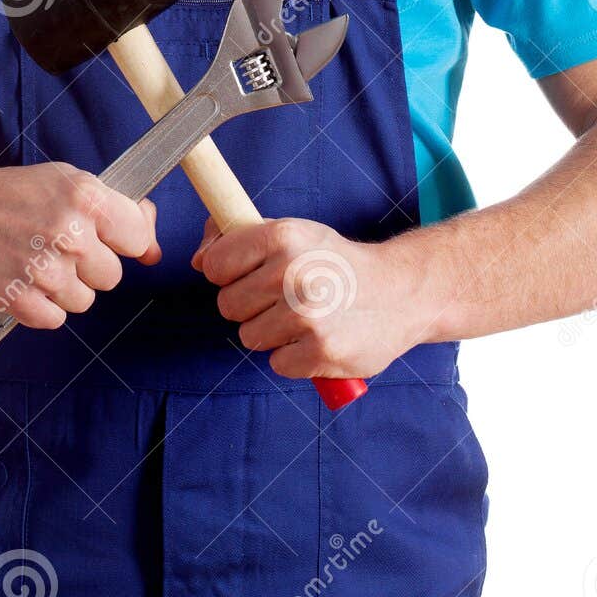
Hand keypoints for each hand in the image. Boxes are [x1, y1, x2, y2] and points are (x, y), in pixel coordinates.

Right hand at [0, 158, 160, 328]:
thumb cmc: (13, 195)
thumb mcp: (69, 183)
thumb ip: (116, 212)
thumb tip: (153, 252)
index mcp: (86, 198)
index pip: (138, 237)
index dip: (124, 241)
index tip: (106, 239)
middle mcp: (69, 233)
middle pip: (111, 276)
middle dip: (90, 266)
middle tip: (57, 247)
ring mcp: (44, 269)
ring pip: (84, 301)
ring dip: (64, 288)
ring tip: (36, 261)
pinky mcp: (19, 299)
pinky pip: (55, 319)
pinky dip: (41, 306)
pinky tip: (23, 279)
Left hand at [190, 215, 432, 380]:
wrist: (399, 292)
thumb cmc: (335, 262)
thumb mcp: (292, 233)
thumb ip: (238, 238)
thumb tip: (198, 259)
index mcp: (283, 236)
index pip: (215, 266)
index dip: (228, 274)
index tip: (249, 274)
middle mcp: (293, 272)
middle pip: (228, 306)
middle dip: (250, 305)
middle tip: (284, 297)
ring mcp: (308, 315)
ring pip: (250, 337)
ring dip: (271, 333)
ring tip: (303, 317)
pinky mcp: (321, 351)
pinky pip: (276, 363)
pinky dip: (293, 357)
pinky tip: (316, 338)